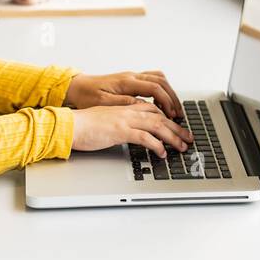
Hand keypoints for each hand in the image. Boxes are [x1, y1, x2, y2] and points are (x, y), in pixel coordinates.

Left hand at [65, 70, 181, 118]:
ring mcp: (132, 77)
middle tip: (179, 115)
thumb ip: (124, 104)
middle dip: (173, 98)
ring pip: (159, 79)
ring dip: (169, 93)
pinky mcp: (130, 81)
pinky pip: (152, 81)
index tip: (171, 115)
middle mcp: (131, 76)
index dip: (166, 101)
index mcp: (126, 82)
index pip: (154, 88)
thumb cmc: (86, 96)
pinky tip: (161, 104)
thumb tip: (143, 106)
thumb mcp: (103, 103)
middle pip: (161, 82)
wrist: (76, 87)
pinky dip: (161, 91)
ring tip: (173, 110)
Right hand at [71, 103, 192, 157]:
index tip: (176, 127)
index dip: (167, 119)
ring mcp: (126, 120)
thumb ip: (120, 122)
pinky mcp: (121, 131)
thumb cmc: (84, 124)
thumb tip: (129, 131)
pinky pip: (145, 137)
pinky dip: (157, 145)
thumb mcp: (106, 119)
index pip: (153, 110)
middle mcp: (128, 111)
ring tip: (181, 147)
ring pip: (158, 125)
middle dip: (177, 128)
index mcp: (125, 107)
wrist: (71, 124)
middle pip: (160, 117)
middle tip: (188, 138)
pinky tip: (162, 153)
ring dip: (173, 137)